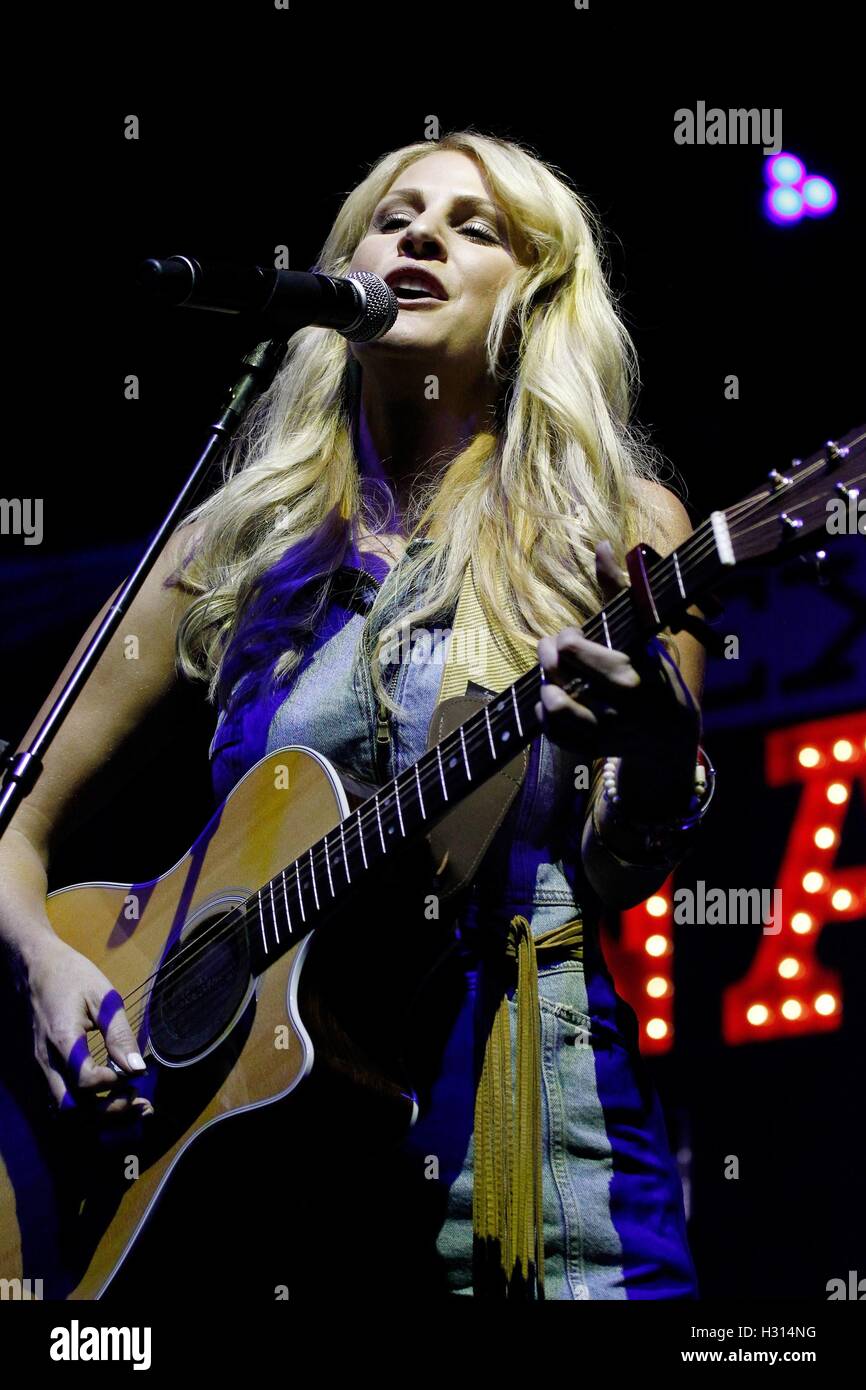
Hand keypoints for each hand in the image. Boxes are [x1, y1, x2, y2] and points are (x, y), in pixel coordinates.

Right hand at [23, 935, 153, 1118]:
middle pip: (72, 1108)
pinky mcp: (45, 1068)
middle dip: (107, 1112)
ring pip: (65, 1109)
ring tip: (131, 1104)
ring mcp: (42, 1067)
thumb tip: (138, 1068)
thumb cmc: (73, 976)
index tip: (136, 1074)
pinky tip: (112, 1097)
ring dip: (98, 1114)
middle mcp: (47, 1061)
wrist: (37, 967)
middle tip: (139, 1102)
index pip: (85, 1081)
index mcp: (63, 1040)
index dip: (113, 1084)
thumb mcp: (103, 998)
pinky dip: (87, 1106)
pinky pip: (63, 1098)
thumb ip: (119, 1035)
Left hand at [534, 540, 700, 810]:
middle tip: (556, 653)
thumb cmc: (652, 672)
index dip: (565, 637)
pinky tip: (557, 701)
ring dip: (546, 687)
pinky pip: (549, 731)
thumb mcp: (642, 632)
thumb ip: (618, 589)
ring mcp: (602, 730)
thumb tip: (602, 545)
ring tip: (555, 680)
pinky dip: (545, 714)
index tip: (575, 637)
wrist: (668, 735)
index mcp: (630, 670)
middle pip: (556, 669)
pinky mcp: (589, 750)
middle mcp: (617, 703)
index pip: (572, 647)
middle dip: (549, 655)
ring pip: (549, 704)